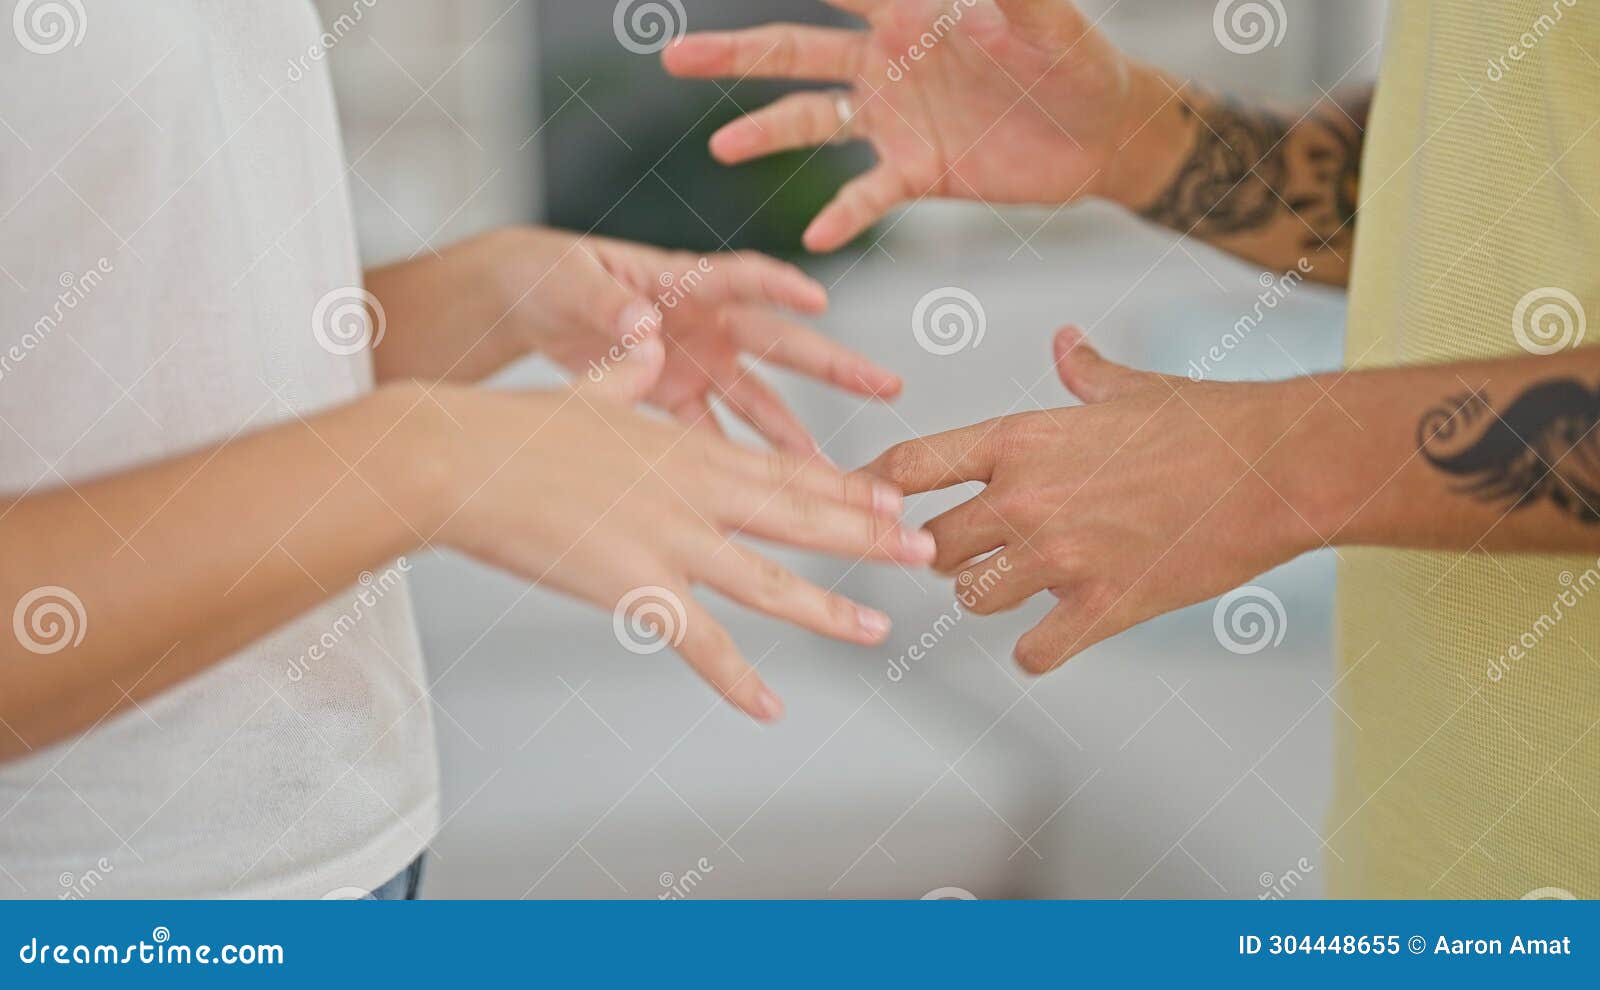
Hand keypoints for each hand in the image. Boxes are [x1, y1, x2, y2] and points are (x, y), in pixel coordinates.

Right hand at [423, 343, 936, 721]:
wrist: (457, 456)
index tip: (889, 497)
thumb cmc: (511, 427)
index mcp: (685, 446)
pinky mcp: (634, 586)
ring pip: (770, 581)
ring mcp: (670, 539)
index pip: (783, 469)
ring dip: (830, 608)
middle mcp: (693, 490)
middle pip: (799, 518)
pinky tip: (770, 708)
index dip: (842, 489)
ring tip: (880, 626)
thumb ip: (627, 372)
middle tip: (923, 551)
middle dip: (867, 538)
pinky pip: (699, 645)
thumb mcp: (585, 389)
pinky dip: (737, 681)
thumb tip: (642, 343)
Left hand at [498, 227, 902, 453]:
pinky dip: (737, 471)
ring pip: (758, 404)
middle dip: (832, 366)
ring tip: (836, 478)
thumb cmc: (548, 275)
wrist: (525, 301)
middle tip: (884, 385)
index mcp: (680, 280)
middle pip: (777, 345)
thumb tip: (640, 322)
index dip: (777, 287)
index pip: (739, 277)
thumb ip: (606, 302)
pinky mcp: (675, 396)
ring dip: (794, 439)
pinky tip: (768, 505)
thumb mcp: (569, 280)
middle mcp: (703, 323)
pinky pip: (716, 437)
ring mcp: (695, 362)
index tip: (814, 300)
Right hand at [664, 0, 1169, 250]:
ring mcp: (894, 119)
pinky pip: (868, 194)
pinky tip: (818, 238)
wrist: (1100, 133)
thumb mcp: (1052, 21)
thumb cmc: (1077, 61)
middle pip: (796, 54)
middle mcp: (887, 62)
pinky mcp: (915, 171)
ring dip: (768, 133)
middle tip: (674, 53)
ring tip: (723, 149)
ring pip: (813, 123)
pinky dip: (844, 214)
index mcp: (911, 11)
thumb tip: (976, 3)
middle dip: (735, 54)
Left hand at [865, 328, 1320, 671]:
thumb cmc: (1207, 421)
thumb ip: (1083, 372)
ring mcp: (1061, 557)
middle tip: (975, 552)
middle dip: (945, 552)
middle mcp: (1025, 498)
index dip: (871, 490)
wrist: (1279, 466)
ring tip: (1021, 587)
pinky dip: (1037, 651)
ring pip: (972, 600)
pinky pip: (1034, 652)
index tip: (865, 505)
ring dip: (991, 596)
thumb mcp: (1131, 389)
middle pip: (929, 547)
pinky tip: (1054, 637)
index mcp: (1019, 439)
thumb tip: (1067, 342)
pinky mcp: (1104, 607)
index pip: (906, 467)